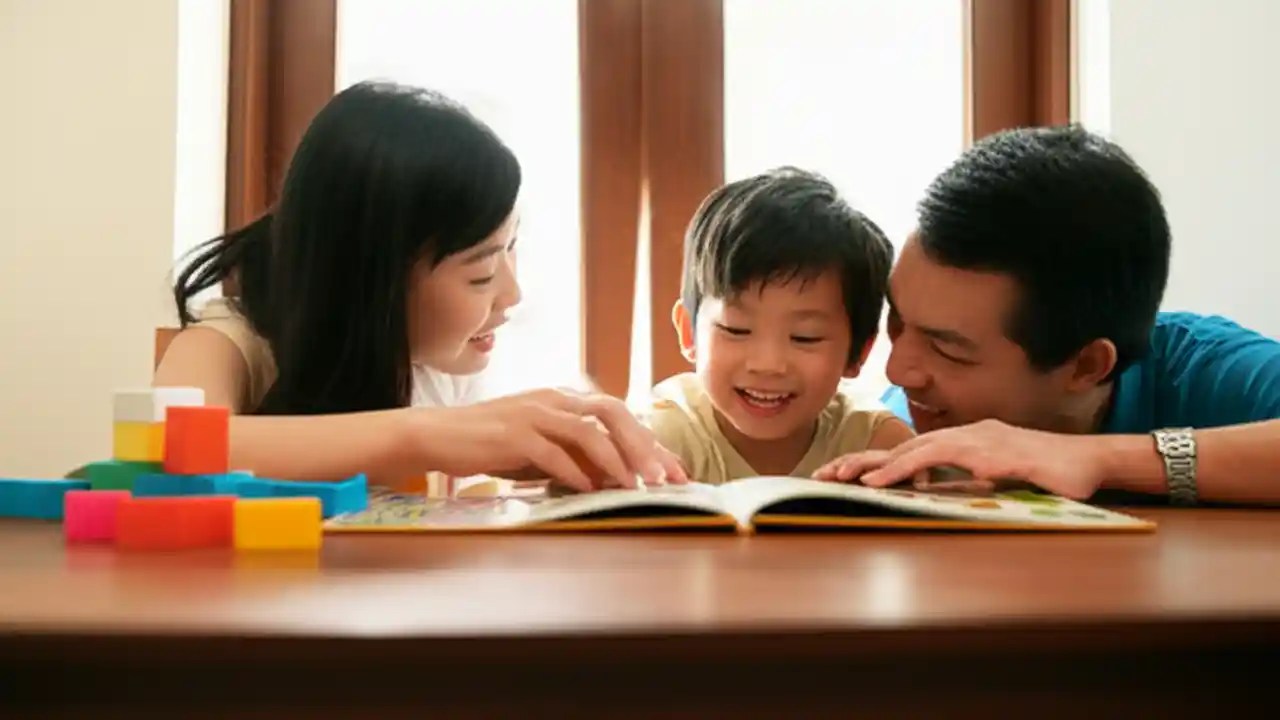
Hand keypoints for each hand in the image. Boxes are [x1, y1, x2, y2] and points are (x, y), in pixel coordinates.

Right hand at [414, 388, 688, 492]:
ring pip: (587, 430)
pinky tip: (589, 488)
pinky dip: (574, 470)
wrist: (436, 434)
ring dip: (616, 459)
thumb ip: (572, 456)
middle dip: (643, 445)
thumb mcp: (538, 447)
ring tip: (636, 486)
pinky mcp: (512, 433)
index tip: (675, 471)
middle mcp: (553, 399)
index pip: (618, 415)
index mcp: (563, 399)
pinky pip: (552, 451)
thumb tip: (611, 478)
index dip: (650, 442)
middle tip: (665, 478)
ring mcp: (533, 413)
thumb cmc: (488, 443)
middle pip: (612, 413)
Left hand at [812, 419, 1106, 499]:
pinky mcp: (989, 450)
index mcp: (967, 441)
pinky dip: (904, 469)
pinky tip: (881, 482)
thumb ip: (970, 485)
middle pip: (903, 447)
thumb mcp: (1002, 483)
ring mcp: (978, 438)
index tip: (842, 478)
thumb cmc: (1053, 476)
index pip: (912, 452)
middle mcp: (967, 434)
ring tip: (840, 478)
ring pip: (913, 450)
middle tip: (823, 475)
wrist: (1094, 465)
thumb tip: (937, 495)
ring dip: (874, 465)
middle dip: (860, 461)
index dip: (876, 464)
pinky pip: (937, 457)